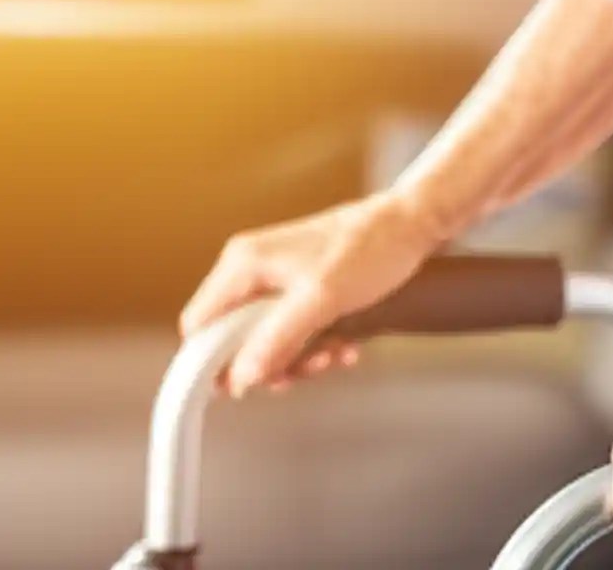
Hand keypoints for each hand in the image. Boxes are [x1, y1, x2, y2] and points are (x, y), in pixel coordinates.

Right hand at [180, 191, 439, 396]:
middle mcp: (253, 270)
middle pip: (235, 339)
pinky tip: (347, 347)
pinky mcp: (303, 288)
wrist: (412, 225)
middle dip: (272, 362)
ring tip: (335, 356)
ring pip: (269, 339)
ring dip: (301, 357)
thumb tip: (242, 376)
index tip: (243, 387)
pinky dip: (318, 344)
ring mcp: (278, 279)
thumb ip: (278, 339)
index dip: (214, 362)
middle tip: (306, 370)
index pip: (200, 325)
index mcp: (243, 265)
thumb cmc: (371, 249)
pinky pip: (295, 330)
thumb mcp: (322, 300)